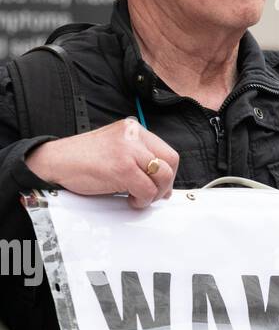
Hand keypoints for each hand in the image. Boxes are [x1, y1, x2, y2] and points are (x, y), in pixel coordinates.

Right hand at [25, 119, 179, 209]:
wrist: (56, 162)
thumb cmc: (82, 159)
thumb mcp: (116, 148)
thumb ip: (137, 157)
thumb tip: (161, 180)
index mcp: (133, 129)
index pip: (166, 151)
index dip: (168, 173)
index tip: (161, 186)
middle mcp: (133, 135)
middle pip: (170, 162)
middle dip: (165, 184)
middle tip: (153, 195)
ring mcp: (128, 150)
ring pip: (162, 176)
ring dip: (154, 193)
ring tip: (138, 196)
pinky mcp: (123, 167)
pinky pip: (147, 190)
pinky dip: (142, 200)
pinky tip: (129, 199)